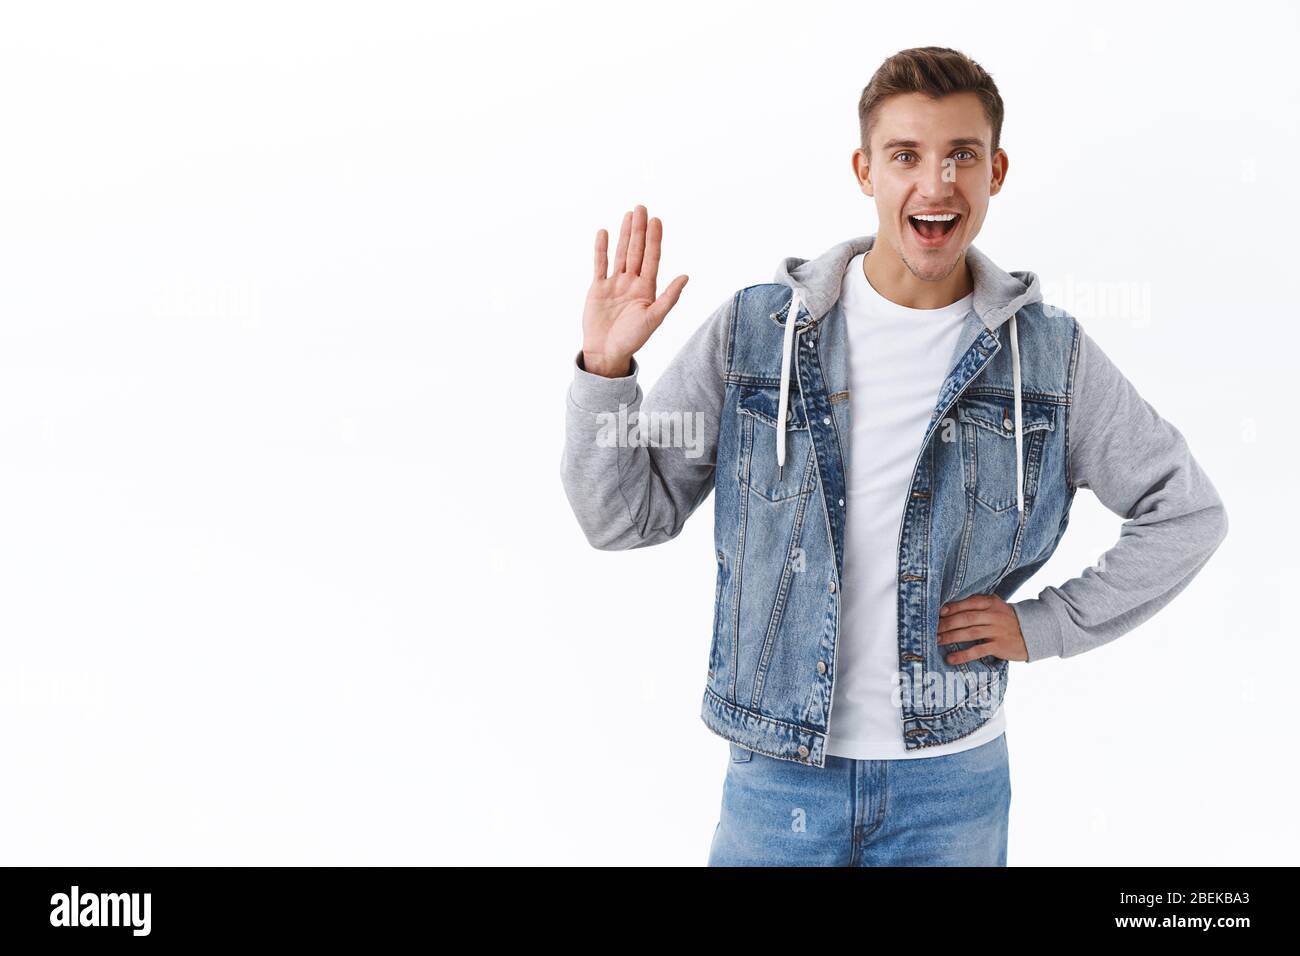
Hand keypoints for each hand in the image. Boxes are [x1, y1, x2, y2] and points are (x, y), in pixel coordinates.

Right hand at [581, 204, 688, 377]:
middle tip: (641, 208)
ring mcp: (614, 284)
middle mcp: (632, 282)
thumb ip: (669, 297)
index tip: (656, 220)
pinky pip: (600, 265)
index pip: (652, 258)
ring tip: (628, 215)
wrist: (606, 352)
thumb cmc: (632, 339)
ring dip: (624, 234)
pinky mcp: (598, 288)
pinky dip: (601, 249)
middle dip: (639, 230)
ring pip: (620, 253)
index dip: (654, 239)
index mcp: (647, 289)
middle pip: (636, 251)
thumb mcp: (654, 318)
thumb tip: (685, 276)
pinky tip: (604, 233)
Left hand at [936, 593, 1027, 662]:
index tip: (937, 612)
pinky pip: (977, 651)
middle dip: (946, 624)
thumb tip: (948, 607)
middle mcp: (993, 615)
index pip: (968, 603)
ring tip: (936, 641)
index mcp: (991, 603)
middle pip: (965, 618)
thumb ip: (977, 605)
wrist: (1033, 633)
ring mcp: (996, 631)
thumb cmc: (1007, 619)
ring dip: (950, 637)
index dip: (952, 607)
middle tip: (932, 629)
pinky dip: (962, 655)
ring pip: (969, 633)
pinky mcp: (998, 646)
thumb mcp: (995, 607)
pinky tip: (950, 659)